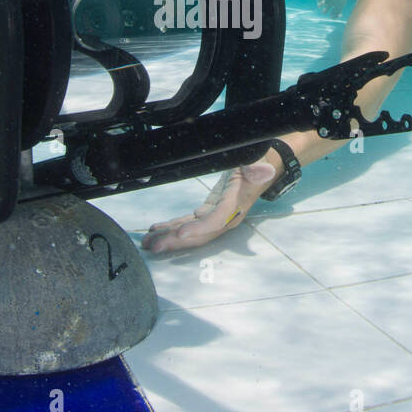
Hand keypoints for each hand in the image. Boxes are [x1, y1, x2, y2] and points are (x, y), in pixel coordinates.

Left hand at [141, 159, 275, 252]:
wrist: (262, 168)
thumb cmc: (258, 165)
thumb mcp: (258, 164)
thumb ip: (259, 170)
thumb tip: (263, 171)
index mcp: (236, 205)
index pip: (216, 220)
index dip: (199, 229)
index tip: (181, 234)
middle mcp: (226, 217)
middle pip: (199, 234)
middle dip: (175, 241)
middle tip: (153, 247)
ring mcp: (216, 216)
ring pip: (190, 231)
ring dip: (168, 237)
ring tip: (148, 243)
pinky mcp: (209, 211)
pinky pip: (189, 223)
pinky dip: (172, 227)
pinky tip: (156, 230)